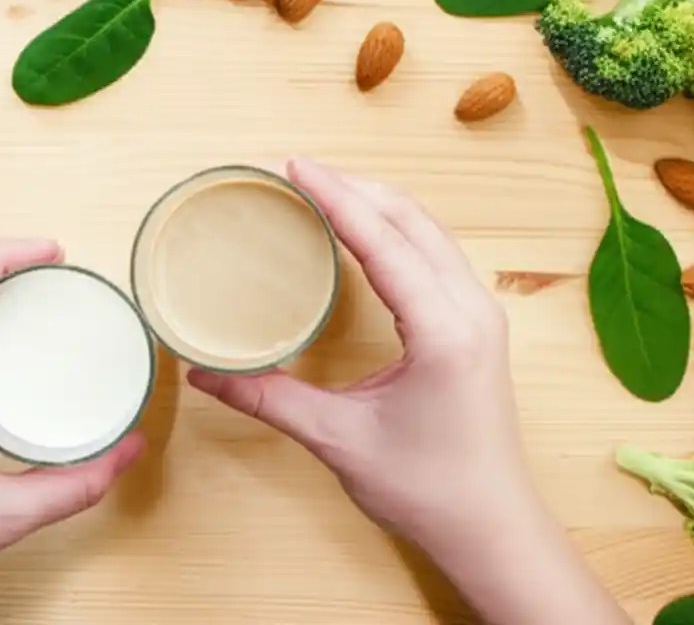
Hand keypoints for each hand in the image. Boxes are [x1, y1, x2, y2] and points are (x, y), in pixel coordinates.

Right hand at [188, 159, 627, 624]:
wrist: (491, 527)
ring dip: (377, 203)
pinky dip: (397, 229)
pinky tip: (363, 231)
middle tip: (296, 171)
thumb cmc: (426, 490)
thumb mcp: (338, 440)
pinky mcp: (476, 326)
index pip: (384, 241)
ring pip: (429, 232)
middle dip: (353, 187)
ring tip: (323, 189)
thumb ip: (269, 398)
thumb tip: (202, 372)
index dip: (335, 197)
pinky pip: (436, 254)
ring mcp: (480, 315)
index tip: (294, 166)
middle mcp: (471, 310)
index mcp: (443, 331)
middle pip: (411, 220)